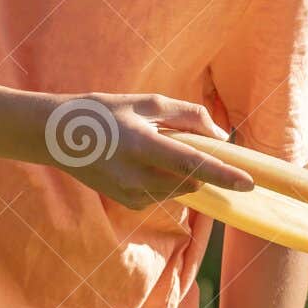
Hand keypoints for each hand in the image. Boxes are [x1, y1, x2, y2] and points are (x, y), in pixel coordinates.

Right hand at [46, 93, 252, 209]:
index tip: (249, 184)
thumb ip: (189, 117)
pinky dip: (165, 180)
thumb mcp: (146, 103)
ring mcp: (131, 194)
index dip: (223, 174)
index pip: (191, 164)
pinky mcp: (128, 204)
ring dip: (181, 173)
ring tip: (150, 149)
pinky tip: (139, 163)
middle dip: (200, 166)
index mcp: (141, 146)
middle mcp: (136, 177)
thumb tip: (222, 136)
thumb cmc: (103, 112)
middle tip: (179, 141)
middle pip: (192, 180)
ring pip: (180, 190)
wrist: (57, 137)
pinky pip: (164, 195)